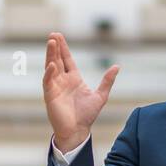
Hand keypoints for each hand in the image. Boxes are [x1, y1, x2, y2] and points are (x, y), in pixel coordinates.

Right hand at [42, 32, 119, 152]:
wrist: (78, 131)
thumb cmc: (87, 115)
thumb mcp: (100, 96)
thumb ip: (107, 81)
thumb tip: (117, 67)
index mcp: (74, 79)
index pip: (67, 59)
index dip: (63, 48)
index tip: (59, 36)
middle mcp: (63, 81)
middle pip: (57, 59)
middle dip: (55, 47)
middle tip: (53, 34)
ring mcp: (55, 87)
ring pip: (51, 67)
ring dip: (50, 55)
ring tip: (51, 42)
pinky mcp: (50, 95)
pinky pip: (48, 81)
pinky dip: (49, 73)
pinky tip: (52, 64)